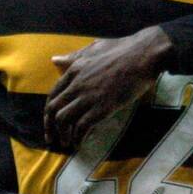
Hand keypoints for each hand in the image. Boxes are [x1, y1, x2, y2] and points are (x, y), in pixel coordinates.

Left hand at [43, 25, 171, 150]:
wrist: (144, 54)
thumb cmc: (123, 49)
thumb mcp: (94, 49)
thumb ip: (74, 57)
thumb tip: (54, 60)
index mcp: (74, 70)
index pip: (52, 95)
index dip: (48, 112)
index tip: (50, 123)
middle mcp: (77, 84)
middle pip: (53, 110)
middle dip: (49, 128)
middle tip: (53, 139)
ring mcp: (89, 96)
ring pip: (64, 120)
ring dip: (63, 135)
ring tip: (67, 144)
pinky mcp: (103, 107)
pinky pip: (82, 127)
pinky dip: (78, 138)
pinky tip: (81, 144)